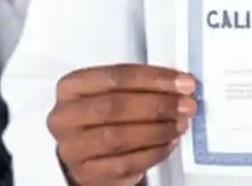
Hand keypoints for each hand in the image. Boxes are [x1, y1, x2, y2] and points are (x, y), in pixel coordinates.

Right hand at [48, 64, 197, 185]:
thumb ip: (139, 85)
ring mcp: (73, 148)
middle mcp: (65, 117)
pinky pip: (124, 164)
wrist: (84, 150)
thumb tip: (180, 85)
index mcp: (71, 87)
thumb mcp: (110, 91)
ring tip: (180, 124)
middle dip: (157, 105)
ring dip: (158, 130)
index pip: (115, 76)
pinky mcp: (87, 174)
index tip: (183, 82)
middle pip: (115, 107)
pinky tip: (169, 144)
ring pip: (119, 137)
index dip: (153, 79)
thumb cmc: (102, 114)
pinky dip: (152, 153)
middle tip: (186, 105)